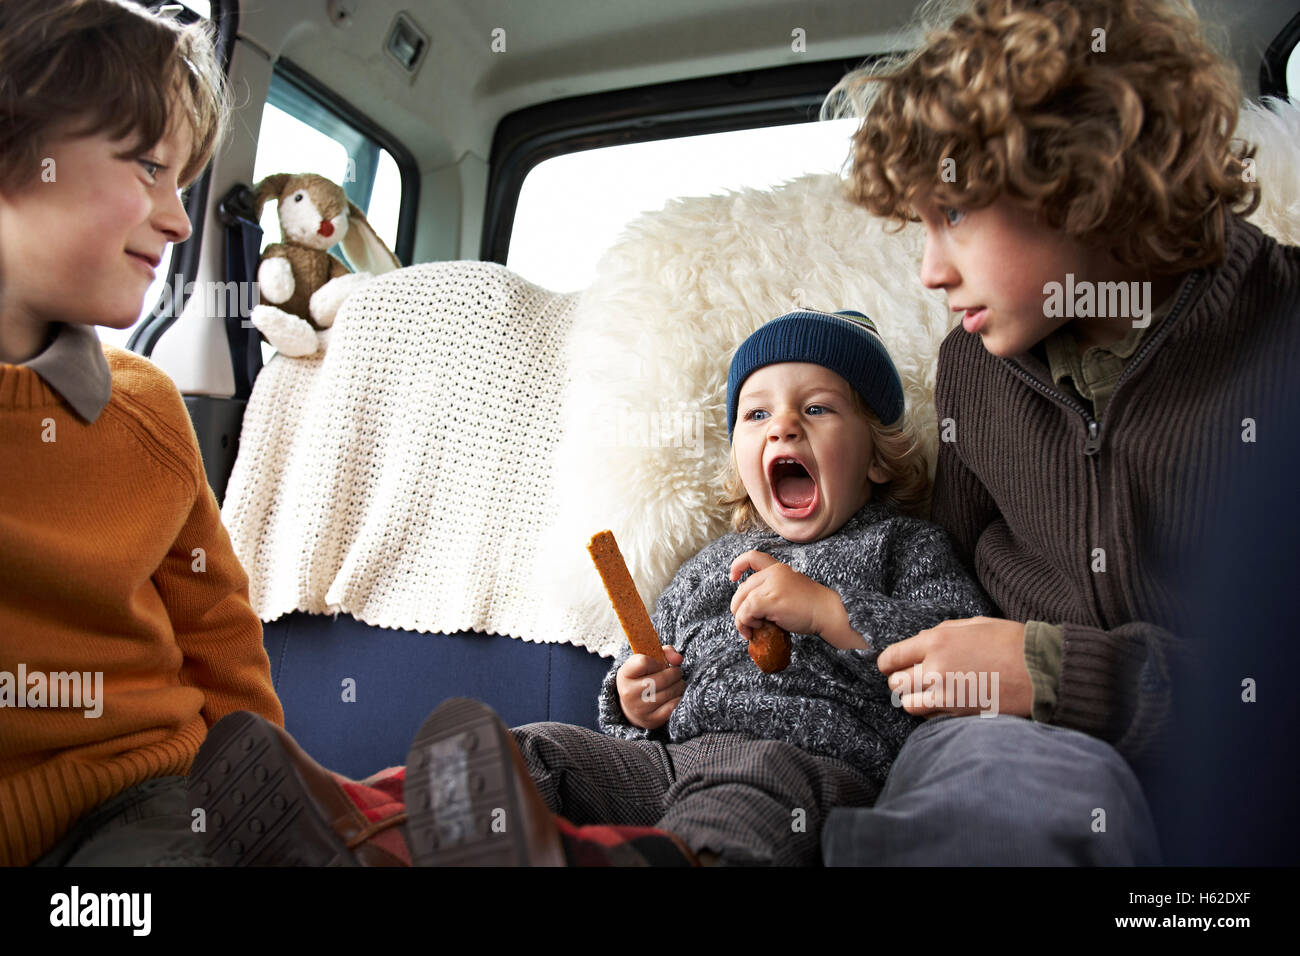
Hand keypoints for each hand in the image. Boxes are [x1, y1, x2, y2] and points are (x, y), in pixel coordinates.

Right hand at [616, 646, 683, 729]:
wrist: (634, 707)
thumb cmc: (644, 678)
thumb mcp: (647, 662)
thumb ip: (664, 652)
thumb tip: (678, 659)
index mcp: (625, 674)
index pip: (643, 661)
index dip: (657, 661)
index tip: (659, 664)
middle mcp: (629, 693)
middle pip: (661, 678)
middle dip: (675, 673)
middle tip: (676, 673)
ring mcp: (640, 709)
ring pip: (669, 692)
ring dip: (680, 685)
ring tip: (677, 684)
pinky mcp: (652, 720)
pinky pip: (673, 706)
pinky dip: (679, 699)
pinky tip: (676, 695)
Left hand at [728, 551, 863, 648]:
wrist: (828, 613)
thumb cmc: (812, 607)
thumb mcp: (790, 590)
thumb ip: (771, 591)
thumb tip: (750, 609)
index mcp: (778, 568)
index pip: (752, 557)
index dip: (737, 566)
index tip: (732, 578)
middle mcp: (773, 573)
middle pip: (742, 589)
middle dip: (738, 608)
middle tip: (747, 624)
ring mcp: (772, 585)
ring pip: (741, 602)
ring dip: (742, 619)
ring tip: (752, 630)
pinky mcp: (771, 600)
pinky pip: (746, 612)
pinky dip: (745, 623)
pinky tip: (755, 630)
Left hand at [877, 617, 1032, 717]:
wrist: (1041, 670)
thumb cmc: (1010, 642)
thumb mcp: (973, 624)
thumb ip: (942, 632)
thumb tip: (921, 641)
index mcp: (936, 641)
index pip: (891, 657)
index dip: (887, 663)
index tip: (890, 665)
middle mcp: (935, 669)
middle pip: (895, 683)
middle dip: (900, 680)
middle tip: (911, 678)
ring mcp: (947, 695)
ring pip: (907, 704)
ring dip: (913, 698)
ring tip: (925, 693)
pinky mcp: (960, 713)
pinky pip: (930, 717)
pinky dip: (931, 712)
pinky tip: (943, 703)